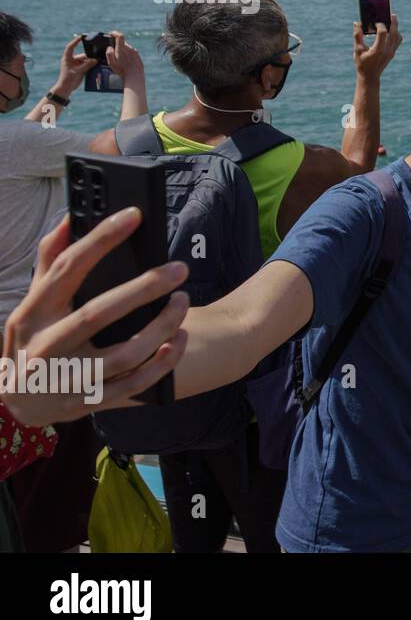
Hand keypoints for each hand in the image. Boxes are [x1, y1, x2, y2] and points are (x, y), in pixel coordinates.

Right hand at [0, 210, 189, 426]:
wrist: (17, 403)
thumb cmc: (32, 340)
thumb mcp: (32, 304)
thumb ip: (50, 262)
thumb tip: (69, 220)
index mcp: (33, 314)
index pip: (67, 269)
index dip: (100, 239)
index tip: (134, 216)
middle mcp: (47, 346)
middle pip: (97, 314)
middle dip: (142, 289)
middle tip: (179, 269)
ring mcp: (68, 379)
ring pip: (123, 354)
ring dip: (161, 327)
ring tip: (183, 302)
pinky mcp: (89, 402)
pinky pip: (132, 386)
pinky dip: (160, 364)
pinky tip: (176, 341)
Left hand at [55, 35, 98, 91]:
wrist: (66, 88)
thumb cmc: (68, 79)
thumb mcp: (78, 71)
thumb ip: (87, 65)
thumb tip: (95, 60)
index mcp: (67, 58)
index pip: (70, 47)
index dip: (75, 41)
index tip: (81, 37)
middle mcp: (71, 60)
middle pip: (82, 55)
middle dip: (89, 56)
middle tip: (97, 56)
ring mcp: (75, 64)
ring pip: (85, 60)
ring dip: (91, 62)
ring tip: (98, 62)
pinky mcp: (79, 69)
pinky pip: (86, 65)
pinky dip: (90, 66)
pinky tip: (96, 66)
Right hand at [104, 31, 143, 82]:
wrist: (135, 76)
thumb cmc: (122, 70)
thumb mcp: (111, 63)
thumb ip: (109, 53)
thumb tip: (110, 47)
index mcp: (122, 48)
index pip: (120, 36)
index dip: (115, 33)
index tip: (111, 34)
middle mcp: (130, 48)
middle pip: (122, 43)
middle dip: (117, 46)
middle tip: (114, 52)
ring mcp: (135, 52)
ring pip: (127, 48)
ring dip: (123, 51)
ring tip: (120, 60)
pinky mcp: (138, 56)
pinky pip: (131, 53)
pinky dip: (128, 55)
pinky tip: (126, 62)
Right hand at [353, 14, 401, 80]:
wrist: (370, 77)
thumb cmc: (362, 64)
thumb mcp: (357, 50)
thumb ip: (357, 36)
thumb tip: (357, 23)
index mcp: (378, 50)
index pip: (383, 33)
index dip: (380, 25)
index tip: (375, 22)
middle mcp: (387, 51)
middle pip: (394, 33)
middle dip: (393, 23)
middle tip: (391, 14)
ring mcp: (391, 52)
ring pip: (398, 37)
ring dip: (396, 28)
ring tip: (391, 20)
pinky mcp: (393, 53)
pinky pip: (398, 41)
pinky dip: (396, 34)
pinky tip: (391, 30)